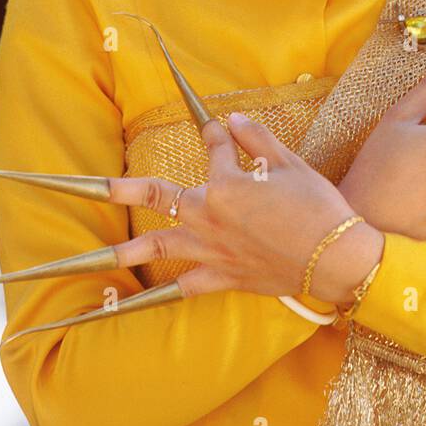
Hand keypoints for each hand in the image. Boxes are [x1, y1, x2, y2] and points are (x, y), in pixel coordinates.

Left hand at [103, 113, 384, 305]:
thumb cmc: (318, 207)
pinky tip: (132, 305)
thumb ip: (256, 140)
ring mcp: (213, 250)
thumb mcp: (290, 163)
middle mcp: (210, 215)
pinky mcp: (223, 278)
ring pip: (157, 248)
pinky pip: (184, 288)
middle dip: (120, 189)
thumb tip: (231, 120)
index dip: (215, 133)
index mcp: (227, 183)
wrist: (336, 257)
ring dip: (122, 251)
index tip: (213, 124)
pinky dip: (158, 296)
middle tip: (89, 185)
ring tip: (88, 259)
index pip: (215, 147)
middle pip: (157, 196)